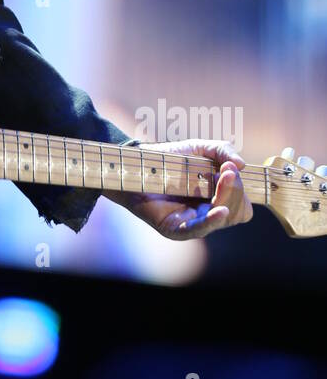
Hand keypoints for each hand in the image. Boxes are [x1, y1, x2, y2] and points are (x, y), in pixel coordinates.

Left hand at [112, 140, 253, 239]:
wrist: (136, 163)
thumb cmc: (169, 158)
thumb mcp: (199, 148)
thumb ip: (222, 150)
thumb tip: (243, 165)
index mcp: (216, 199)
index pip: (242, 203)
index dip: (241, 188)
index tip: (230, 167)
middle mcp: (207, 213)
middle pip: (237, 211)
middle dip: (235, 190)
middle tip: (227, 171)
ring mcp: (193, 223)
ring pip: (222, 219)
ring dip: (227, 198)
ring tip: (222, 177)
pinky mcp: (175, 228)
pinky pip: (198, 229)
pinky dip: (212, 221)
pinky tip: (220, 210)